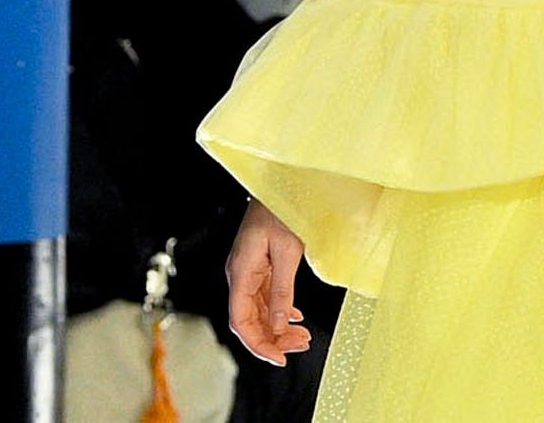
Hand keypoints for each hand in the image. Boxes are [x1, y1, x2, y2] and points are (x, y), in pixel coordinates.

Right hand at [226, 201, 312, 364]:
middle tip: (301, 346)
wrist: (282, 183)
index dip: (258, 344)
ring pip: (259, 312)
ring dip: (279, 327)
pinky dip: (280, 312)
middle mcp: (240, 275)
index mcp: (240, 272)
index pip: (240, 320)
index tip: (279, 359)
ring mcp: (249, 272)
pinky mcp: (259, 268)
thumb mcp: (287, 251)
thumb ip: (282, 290)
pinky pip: (265, 299)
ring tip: (303, 337)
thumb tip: (280, 325)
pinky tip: (295, 319)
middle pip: (249, 320)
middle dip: (273, 339)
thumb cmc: (282, 209)